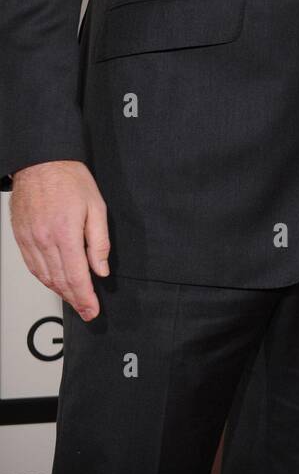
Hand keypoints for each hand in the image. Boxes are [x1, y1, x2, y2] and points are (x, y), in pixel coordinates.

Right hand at [10, 161, 109, 320]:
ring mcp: (30, 240)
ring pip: (45, 277)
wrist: (41, 162)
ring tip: (74, 300)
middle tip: (86, 311)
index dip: (85, 297)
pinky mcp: (21, 237)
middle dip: (75, 300)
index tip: (92, 310)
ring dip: (60, 292)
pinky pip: (32, 266)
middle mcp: (44, 239)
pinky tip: (54, 283)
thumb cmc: (69, 178)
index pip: (76, 276)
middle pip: (60, 281)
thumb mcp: (96, 206)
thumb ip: (99, 241)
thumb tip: (101, 269)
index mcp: (65, 233)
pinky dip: (44, 279)